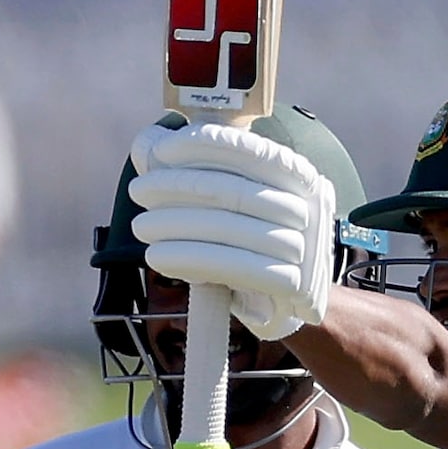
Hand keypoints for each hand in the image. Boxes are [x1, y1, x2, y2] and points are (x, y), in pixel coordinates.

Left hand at [128, 121, 334, 339]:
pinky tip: (158, 256)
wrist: (286, 305)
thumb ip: (193, 171)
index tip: (160, 150)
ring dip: (176, 224)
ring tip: (142, 226)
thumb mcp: (231, 205)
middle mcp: (309, 207)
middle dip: (178, 186)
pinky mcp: (294, 284)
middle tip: (138, 190)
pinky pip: (234, 267)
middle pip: (234, 191)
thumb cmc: (251, 246)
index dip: (203, 145)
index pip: (251, 150)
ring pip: (230, 229)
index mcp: (299, 176)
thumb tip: (148, 143)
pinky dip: (189, 259)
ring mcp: (307, 247)